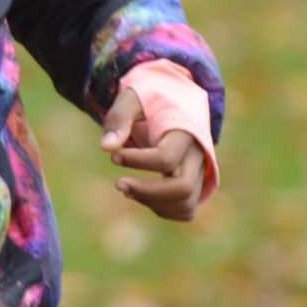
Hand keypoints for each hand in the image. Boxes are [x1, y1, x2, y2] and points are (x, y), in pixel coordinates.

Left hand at [99, 85, 207, 221]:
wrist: (176, 99)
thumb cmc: (151, 97)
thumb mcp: (132, 97)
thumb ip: (119, 118)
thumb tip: (105, 148)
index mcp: (186, 131)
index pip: (166, 158)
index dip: (136, 161)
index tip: (113, 156)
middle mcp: (199, 154)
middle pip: (182, 188)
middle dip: (147, 192)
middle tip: (118, 184)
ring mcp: (201, 171)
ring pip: (185, 204)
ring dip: (153, 203)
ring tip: (127, 189)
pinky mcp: (196, 183)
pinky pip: (185, 209)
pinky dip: (163, 209)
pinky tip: (140, 194)